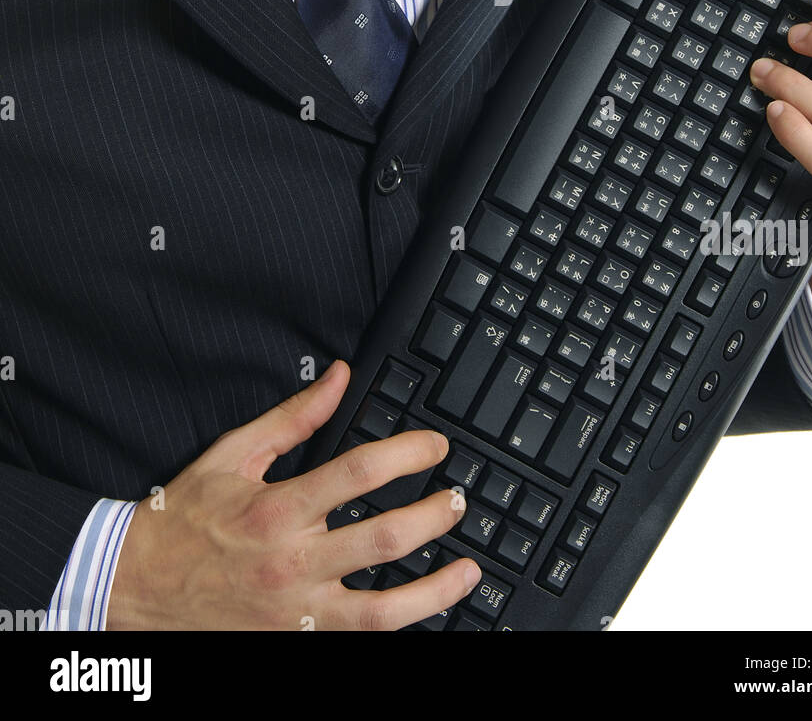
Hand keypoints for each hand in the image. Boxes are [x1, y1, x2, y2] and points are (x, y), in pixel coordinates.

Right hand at [106, 360, 480, 629]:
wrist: (138, 588)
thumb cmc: (186, 519)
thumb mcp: (234, 454)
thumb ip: (294, 417)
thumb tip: (339, 377)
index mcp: (277, 509)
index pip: (358, 474)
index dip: (407, 455)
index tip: (435, 447)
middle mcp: (292, 563)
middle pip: (382, 541)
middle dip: (432, 518)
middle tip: (458, 500)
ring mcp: (296, 611)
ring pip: (382, 611)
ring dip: (434, 590)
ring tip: (467, 570)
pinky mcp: (296, 639)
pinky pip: (356, 639)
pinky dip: (396, 626)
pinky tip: (423, 608)